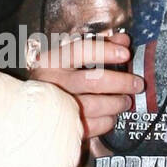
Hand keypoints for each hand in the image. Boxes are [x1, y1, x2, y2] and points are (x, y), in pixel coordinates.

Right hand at [28, 34, 144, 138]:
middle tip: (137, 84)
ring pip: (93, 105)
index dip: (105, 51)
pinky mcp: (63, 125)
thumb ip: (99, 47)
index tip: (125, 54)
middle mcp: (52, 82)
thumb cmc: (57, 80)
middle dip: (121, 82)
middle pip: (92, 81)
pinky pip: (91, 125)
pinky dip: (106, 121)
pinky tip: (111, 116)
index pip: (80, 50)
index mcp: (53, 61)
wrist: (30, 112)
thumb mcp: (72, 59)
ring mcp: (56, 105)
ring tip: (126, 101)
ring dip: (116, 103)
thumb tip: (124, 40)